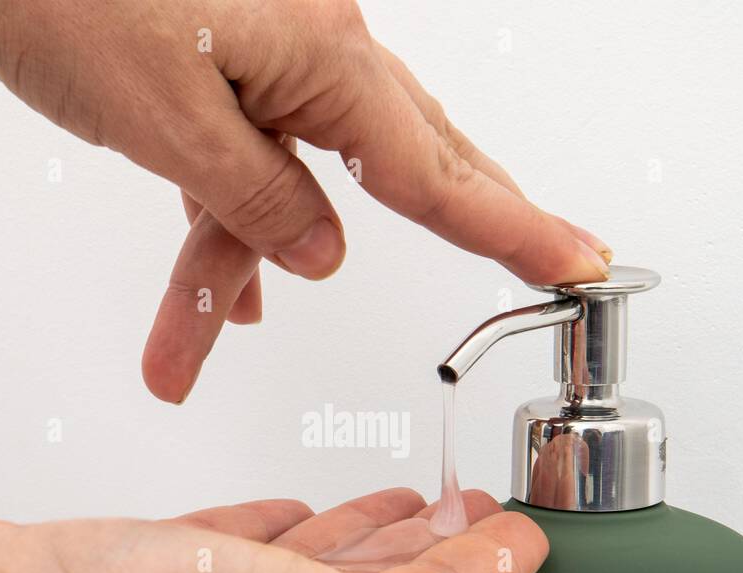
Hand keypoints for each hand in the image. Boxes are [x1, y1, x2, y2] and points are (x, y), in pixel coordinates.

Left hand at [0, 0, 612, 401]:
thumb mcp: (163, 119)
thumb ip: (256, 197)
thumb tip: (323, 251)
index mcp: (320, 55)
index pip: (436, 171)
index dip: (512, 228)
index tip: (578, 262)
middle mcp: (310, 48)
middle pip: (404, 168)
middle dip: (464, 232)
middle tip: (552, 265)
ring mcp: (265, 55)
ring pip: (292, 188)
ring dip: (239, 273)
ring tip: (181, 353)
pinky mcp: (216, 66)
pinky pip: (241, 165)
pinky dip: (218, 229)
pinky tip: (204, 292)